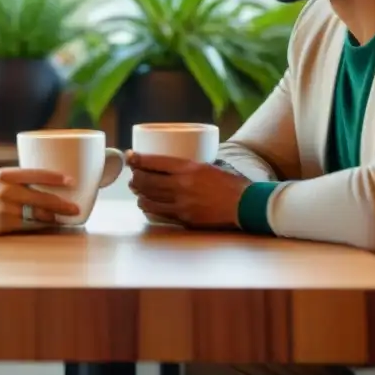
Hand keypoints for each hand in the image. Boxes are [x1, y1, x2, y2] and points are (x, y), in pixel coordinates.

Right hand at [0, 167, 80, 234]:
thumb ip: (18, 181)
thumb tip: (47, 185)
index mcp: (6, 174)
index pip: (37, 174)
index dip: (57, 178)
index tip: (72, 181)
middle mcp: (7, 190)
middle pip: (42, 198)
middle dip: (62, 205)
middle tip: (76, 209)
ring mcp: (5, 209)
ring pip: (38, 215)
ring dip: (54, 218)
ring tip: (66, 219)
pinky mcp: (3, 225)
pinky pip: (28, 226)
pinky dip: (41, 226)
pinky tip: (49, 226)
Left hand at [127, 152, 251, 228]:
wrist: (245, 205)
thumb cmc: (229, 184)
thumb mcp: (208, 166)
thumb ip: (188, 167)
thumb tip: (170, 165)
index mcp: (188, 167)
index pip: (154, 161)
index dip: (137, 159)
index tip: (130, 156)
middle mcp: (182, 184)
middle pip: (146, 180)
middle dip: (135, 176)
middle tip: (133, 174)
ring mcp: (181, 203)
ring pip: (148, 197)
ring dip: (139, 192)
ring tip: (137, 189)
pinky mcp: (183, 218)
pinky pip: (157, 212)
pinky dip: (148, 206)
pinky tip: (147, 203)